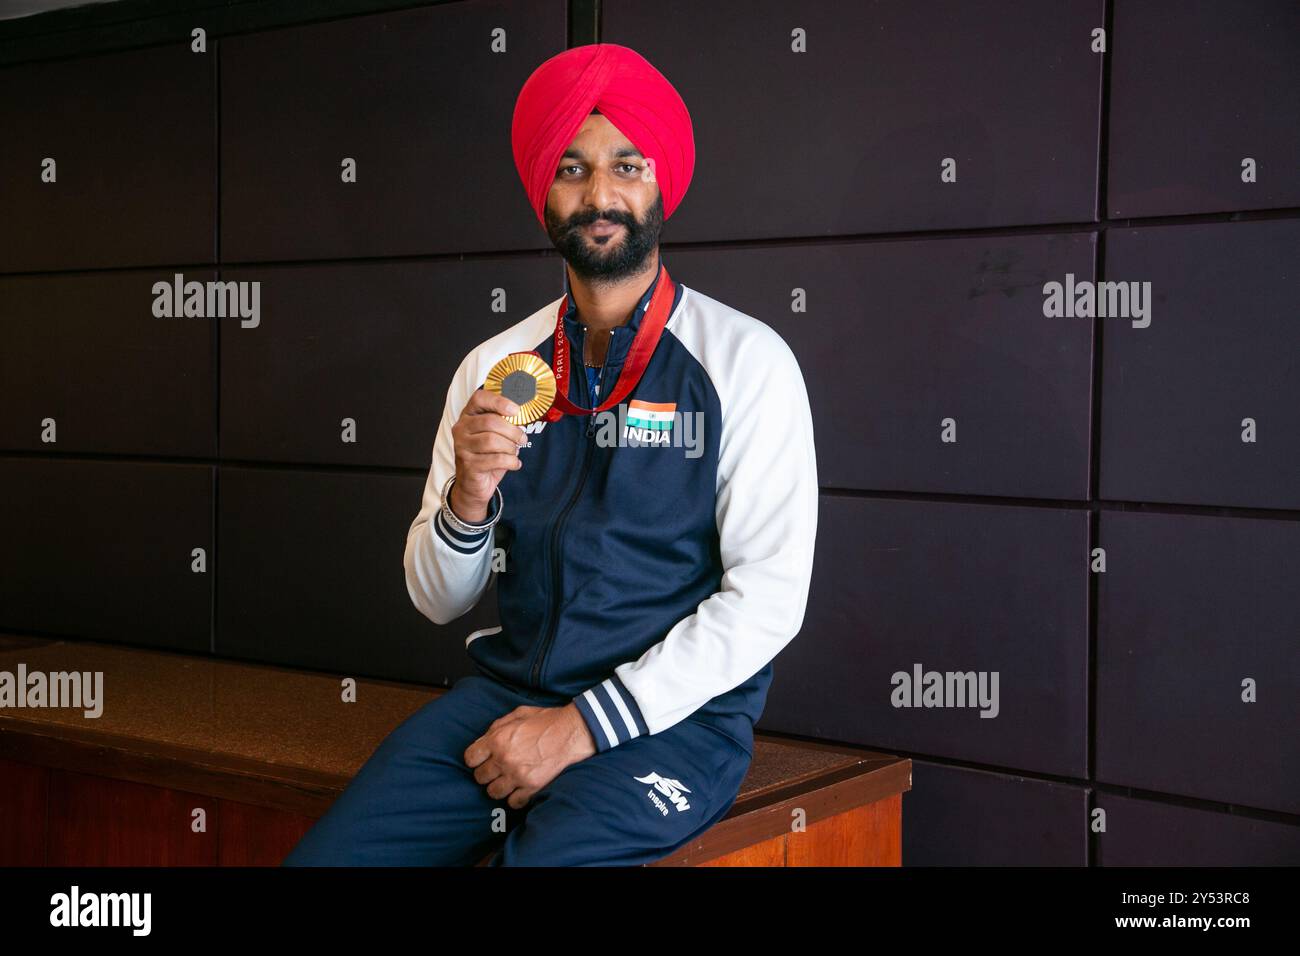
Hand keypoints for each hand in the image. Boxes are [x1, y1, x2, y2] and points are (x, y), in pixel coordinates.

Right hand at [449, 388, 527, 521]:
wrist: (474, 484)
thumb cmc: (486, 455)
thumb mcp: (494, 435)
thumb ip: (503, 423)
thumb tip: (524, 416)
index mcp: (468, 415)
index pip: (479, 398)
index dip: (499, 401)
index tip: (516, 410)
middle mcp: (461, 428)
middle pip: (490, 421)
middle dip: (512, 431)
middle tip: (522, 438)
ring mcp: (462, 447)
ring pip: (492, 440)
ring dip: (511, 447)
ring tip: (515, 452)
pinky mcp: (468, 464)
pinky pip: (496, 459)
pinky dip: (511, 461)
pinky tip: (514, 463)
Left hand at [464, 703, 597, 808]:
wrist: (572, 732)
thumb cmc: (546, 720)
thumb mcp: (518, 714)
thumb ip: (497, 727)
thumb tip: (483, 740)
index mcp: (498, 739)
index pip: (470, 758)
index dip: (475, 759)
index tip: (482, 759)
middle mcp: (504, 759)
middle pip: (480, 777)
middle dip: (486, 773)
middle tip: (497, 769)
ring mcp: (518, 775)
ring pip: (493, 792)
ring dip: (498, 786)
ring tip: (507, 780)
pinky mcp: (532, 787)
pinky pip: (513, 802)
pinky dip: (515, 797)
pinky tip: (520, 788)